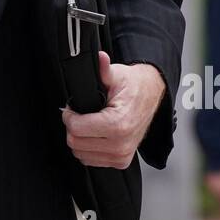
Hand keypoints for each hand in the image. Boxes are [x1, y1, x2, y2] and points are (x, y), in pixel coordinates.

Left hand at [61, 50, 164, 169]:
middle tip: (79, 114)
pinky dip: (88, 148)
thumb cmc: (133, 87)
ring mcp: (121, 156)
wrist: (150, 97)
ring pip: (81, 154)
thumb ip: (104, 69)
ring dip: (80, 139)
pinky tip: (94, 134)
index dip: (69, 115)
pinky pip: (91, 160)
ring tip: (88, 122)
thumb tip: (99, 58)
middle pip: (75, 143)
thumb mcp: (117, 75)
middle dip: (73, 127)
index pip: (76, 129)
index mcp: (118, 124)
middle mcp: (121, 144)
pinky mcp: (121, 161)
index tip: (72, 108)